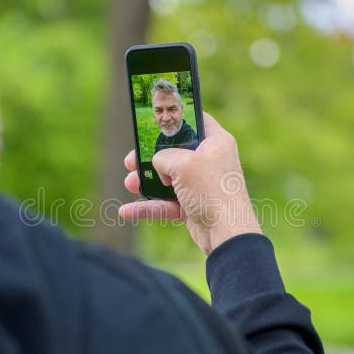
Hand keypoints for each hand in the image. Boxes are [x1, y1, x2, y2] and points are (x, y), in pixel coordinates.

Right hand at [119, 112, 261, 254]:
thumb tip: (157, 163)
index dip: (176, 119)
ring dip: (146, 182)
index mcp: (216, 142)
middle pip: (175, 152)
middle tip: (131, 160)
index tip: (154, 121)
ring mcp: (201, 185)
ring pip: (167, 179)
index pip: (196, 120)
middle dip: (150, 157)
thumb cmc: (212, 191)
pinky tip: (127, 211)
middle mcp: (210, 161)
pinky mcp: (193, 207)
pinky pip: (167, 204)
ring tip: (129, 183)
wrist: (226, 234)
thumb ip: (163, 155)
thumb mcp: (182, 163)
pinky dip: (148, 207)